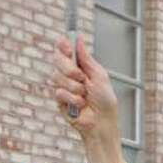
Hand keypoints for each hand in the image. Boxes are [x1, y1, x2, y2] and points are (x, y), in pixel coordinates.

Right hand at [52, 37, 125, 162]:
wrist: (102, 123)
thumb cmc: (105, 101)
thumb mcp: (99, 76)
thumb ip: (86, 58)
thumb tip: (79, 39)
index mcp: (80, 66)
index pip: (65, 50)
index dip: (62, 46)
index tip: (66, 46)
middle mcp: (69, 75)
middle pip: (57, 60)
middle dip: (69, 68)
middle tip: (81, 77)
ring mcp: (63, 87)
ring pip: (57, 77)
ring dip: (74, 87)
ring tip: (85, 96)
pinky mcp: (59, 100)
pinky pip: (59, 92)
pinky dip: (72, 99)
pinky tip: (80, 105)